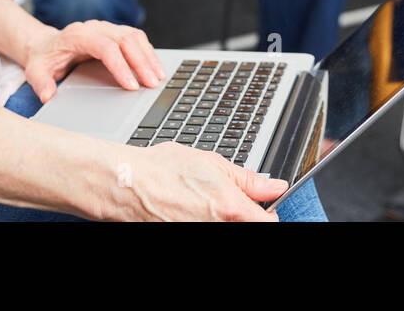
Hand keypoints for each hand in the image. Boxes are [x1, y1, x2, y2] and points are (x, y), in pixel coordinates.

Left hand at [23, 20, 165, 101]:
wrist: (47, 46)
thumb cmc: (44, 59)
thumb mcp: (35, 71)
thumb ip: (40, 83)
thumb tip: (48, 95)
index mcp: (77, 35)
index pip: (105, 47)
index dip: (120, 66)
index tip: (131, 86)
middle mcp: (95, 28)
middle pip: (125, 39)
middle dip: (141, 63)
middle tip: (152, 84)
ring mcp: (107, 28)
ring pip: (134, 36)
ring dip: (149, 57)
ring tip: (158, 77)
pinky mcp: (115, 33)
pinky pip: (136, 38)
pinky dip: (148, 53)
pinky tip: (154, 68)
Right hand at [103, 141, 287, 220]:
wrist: (128, 186)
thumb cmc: (164, 171)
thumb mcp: (214, 164)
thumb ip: (249, 179)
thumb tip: (275, 186)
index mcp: (231, 209)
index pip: (270, 223)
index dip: (270, 215)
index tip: (264, 209)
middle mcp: (219, 229)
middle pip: (248, 228)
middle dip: (244, 217)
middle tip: (230, 205)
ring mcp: (201, 235)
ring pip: (225, 230)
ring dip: (222, 221)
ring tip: (204, 207)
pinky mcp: (186, 239)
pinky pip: (206, 231)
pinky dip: (203, 222)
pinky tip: (191, 214)